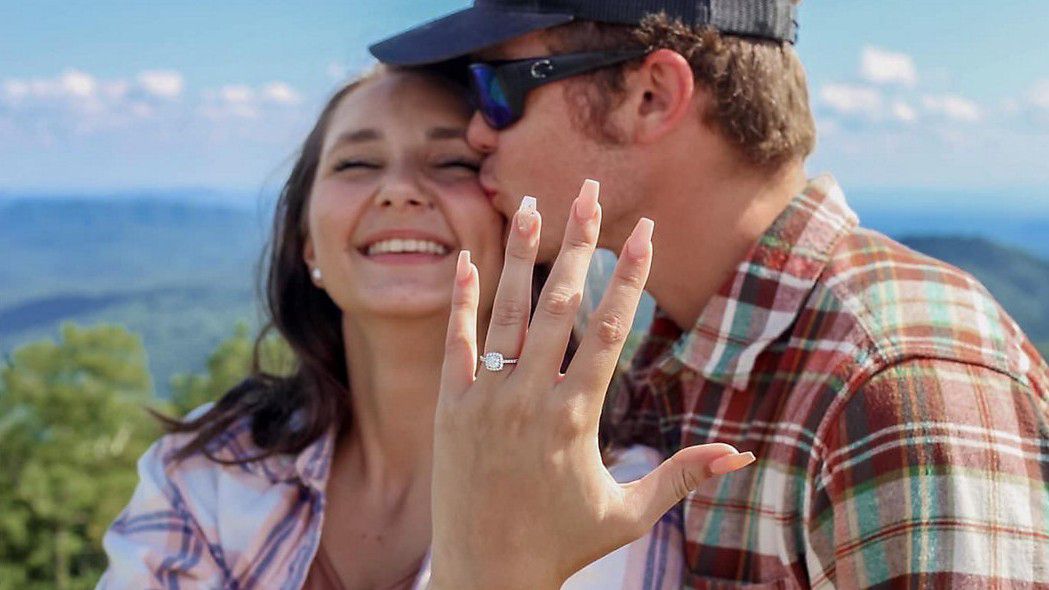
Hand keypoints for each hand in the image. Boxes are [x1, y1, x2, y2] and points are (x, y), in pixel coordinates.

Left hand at [432, 179, 754, 589]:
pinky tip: (469, 258)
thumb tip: (743, 455)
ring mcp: (486, 399)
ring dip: (519, 256)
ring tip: (527, 204)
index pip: (611, 329)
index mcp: (578, 417)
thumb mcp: (629, 513)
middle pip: (561, 305)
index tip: (642, 230)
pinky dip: (461, 300)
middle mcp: (531, 398)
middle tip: (589, 191)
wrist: (486, 574)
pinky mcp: (449, 408)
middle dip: (579, 243)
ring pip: (505, 314)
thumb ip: (683, 476)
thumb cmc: (562, 544)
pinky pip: (455, 344)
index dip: (630, 275)